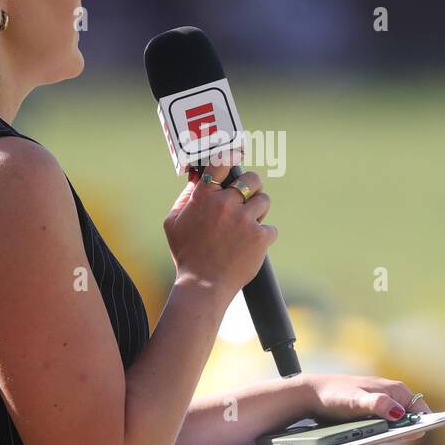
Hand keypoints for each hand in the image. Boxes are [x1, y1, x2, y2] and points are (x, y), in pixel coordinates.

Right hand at [163, 149, 276, 298]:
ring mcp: (245, 220)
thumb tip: (198, 177)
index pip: (222, 162)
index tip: (235, 159)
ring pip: (264, 200)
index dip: (231, 159)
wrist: (203, 285)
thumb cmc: (187, 254)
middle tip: (248, 196)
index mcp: (204, 197)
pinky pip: (271, 228)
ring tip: (247, 225)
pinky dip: (263, 236)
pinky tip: (250, 246)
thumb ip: (186, 197)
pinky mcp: (260, 237)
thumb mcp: (173, 223)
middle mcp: (226, 204)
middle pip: (252, 178)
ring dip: (258, 211)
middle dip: (252, 185)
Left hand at [302, 373, 431, 423]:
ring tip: (378, 436)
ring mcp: (383, 403)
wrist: (312, 394)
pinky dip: (382, 431)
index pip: (420, 409)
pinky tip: (374, 436)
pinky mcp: (372, 410)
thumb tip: (398, 413)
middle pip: (410, 419)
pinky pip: (385, 424)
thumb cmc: (334, 395)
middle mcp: (392, 394)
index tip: (412, 435)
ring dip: (391, 432)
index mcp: (396, 389)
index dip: (420, 424)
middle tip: (389, 437)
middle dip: (404, 430)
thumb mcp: (355, 402)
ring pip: (396, 423)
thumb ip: (377, 405)